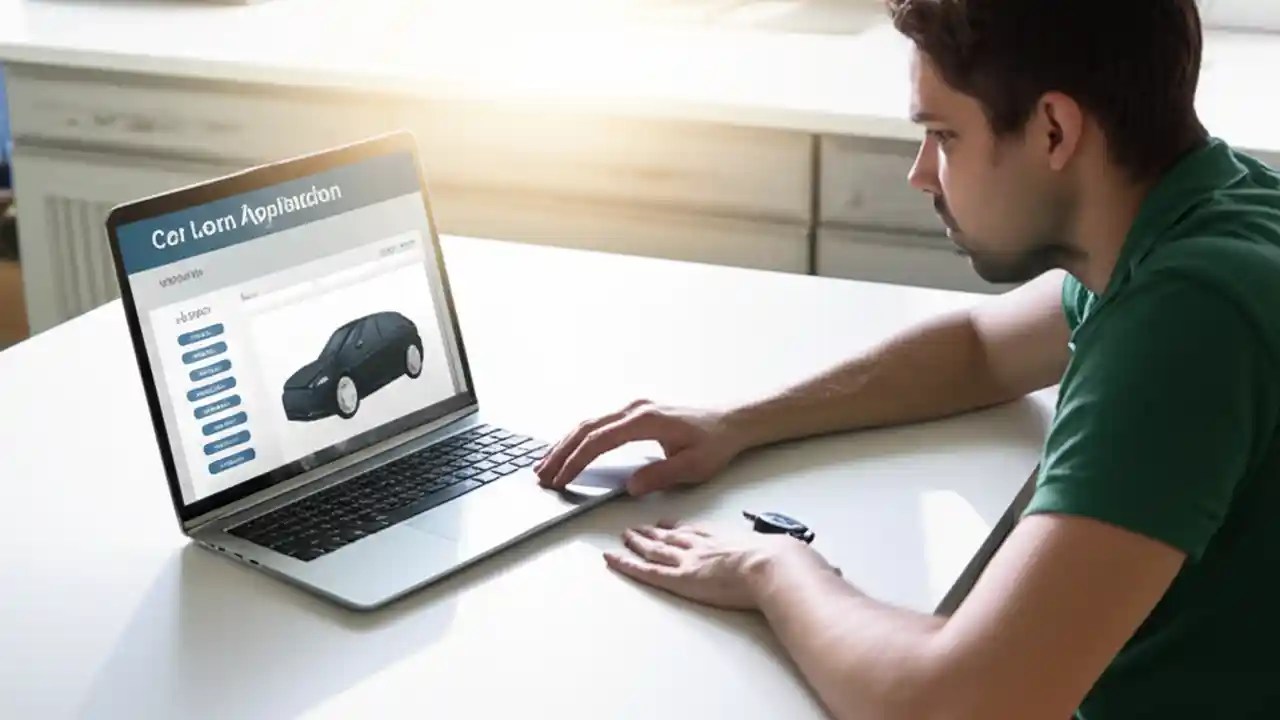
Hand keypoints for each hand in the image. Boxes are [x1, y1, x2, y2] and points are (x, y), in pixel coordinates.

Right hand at [534, 399, 749, 495]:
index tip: (560, 479)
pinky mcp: (635, 412)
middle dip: (560, 453)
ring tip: (545, 465)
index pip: (599, 441)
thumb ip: (660, 476)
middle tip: (541, 476)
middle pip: (585, 428)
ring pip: (588, 423)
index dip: (576, 461)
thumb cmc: (714, 443)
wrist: (731, 421)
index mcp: (645, 420)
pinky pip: (599, 423)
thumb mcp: (692, 466)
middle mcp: (634, 408)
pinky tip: (568, 450)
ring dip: (565, 444)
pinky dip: (579, 438)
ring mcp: (633, 407)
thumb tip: (630, 487)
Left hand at [603, 519, 840, 610]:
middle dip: (655, 531)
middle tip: (639, 525)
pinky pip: (645, 570)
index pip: (700, 531)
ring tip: (624, 536)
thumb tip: (827, 571)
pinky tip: (612, 557)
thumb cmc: (791, 565)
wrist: (779, 568)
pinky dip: (626, 563)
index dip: (683, 527)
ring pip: (655, 550)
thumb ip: (802, 565)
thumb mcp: (796, 558)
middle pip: (674, 536)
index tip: (672, 523)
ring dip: (637, 543)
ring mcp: (690, 560)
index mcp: (730, 539)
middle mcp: (706, 545)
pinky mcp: (679, 578)